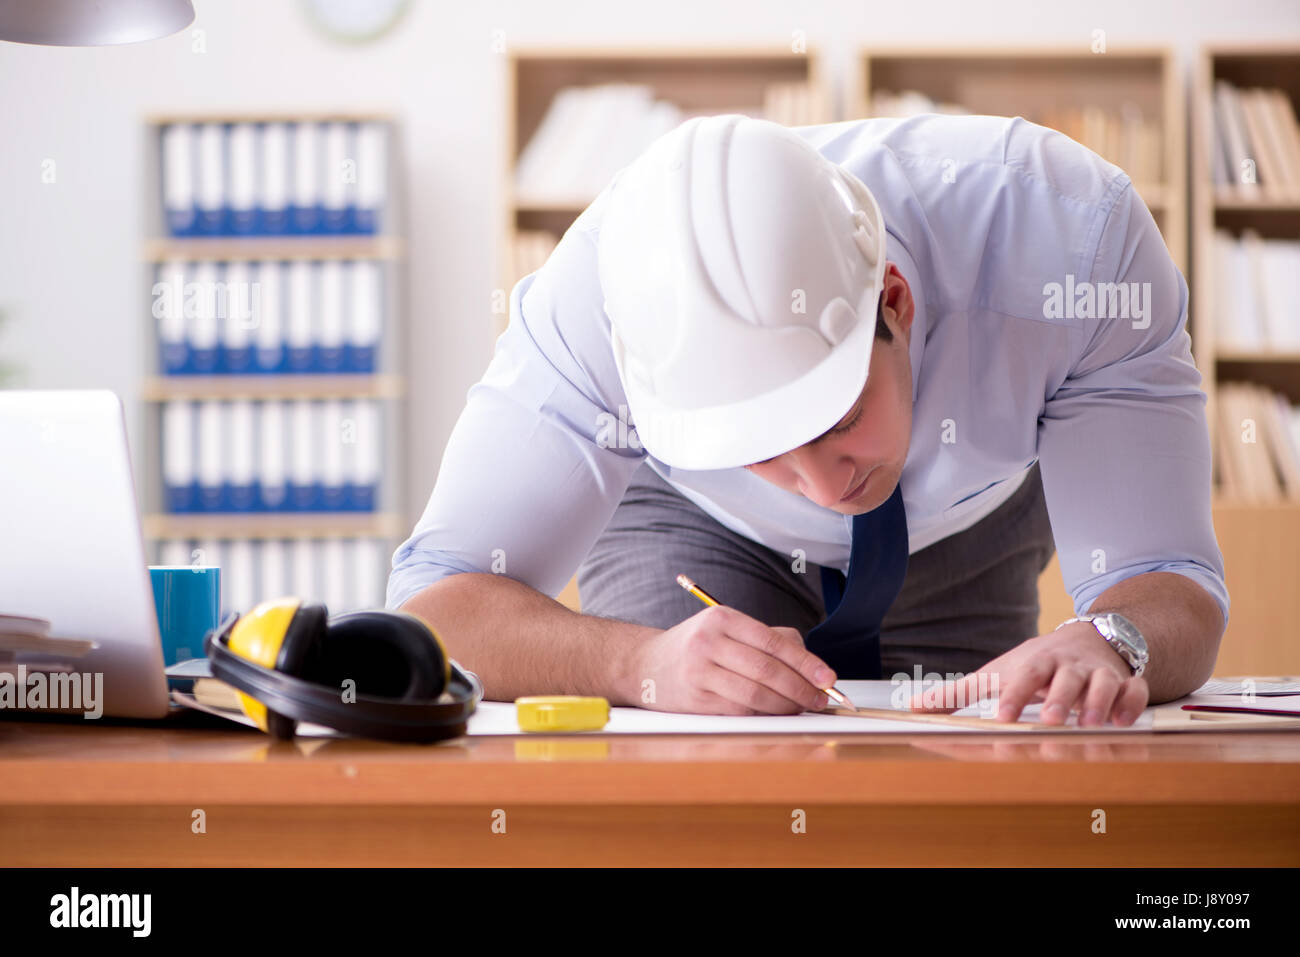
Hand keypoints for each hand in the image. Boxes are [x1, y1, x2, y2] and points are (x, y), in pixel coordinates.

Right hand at [631, 605, 835, 714]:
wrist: (645, 665)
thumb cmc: (696, 647)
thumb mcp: (727, 629)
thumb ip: (767, 639)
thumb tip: (809, 665)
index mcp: (723, 619)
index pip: (773, 642)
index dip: (805, 662)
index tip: (827, 677)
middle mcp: (709, 642)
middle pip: (767, 670)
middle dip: (801, 688)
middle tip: (820, 699)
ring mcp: (700, 672)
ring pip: (756, 694)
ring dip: (786, 705)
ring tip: (802, 707)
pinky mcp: (696, 699)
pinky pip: (740, 710)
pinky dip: (765, 714)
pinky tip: (777, 713)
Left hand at [909, 622, 1148, 726]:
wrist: (1085, 640)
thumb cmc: (1033, 665)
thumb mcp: (997, 672)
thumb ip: (959, 694)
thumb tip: (915, 709)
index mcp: (1035, 662)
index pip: (1023, 675)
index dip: (1015, 694)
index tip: (1003, 717)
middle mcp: (1068, 665)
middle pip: (1066, 678)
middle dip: (1060, 699)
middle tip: (1051, 721)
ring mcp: (1099, 673)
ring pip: (1102, 683)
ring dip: (1097, 703)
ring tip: (1088, 725)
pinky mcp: (1125, 683)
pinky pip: (1135, 690)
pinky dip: (1131, 703)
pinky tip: (1122, 722)